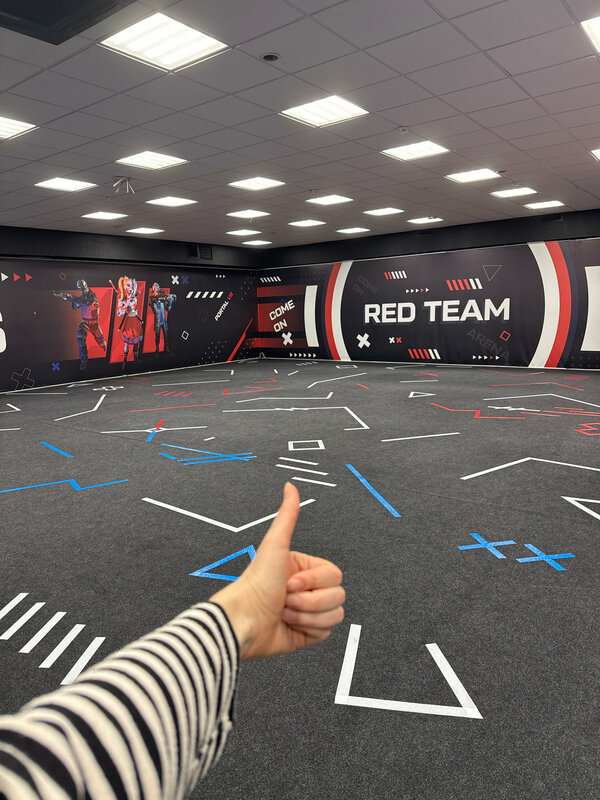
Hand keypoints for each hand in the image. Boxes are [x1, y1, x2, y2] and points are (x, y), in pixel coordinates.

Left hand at [210, 483, 344, 659]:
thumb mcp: (275, 544)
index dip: (314, 582)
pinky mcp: (306, 634)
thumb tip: (290, 486)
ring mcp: (308, 612)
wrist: (245, 621)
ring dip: (308, 615)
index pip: (335, 575)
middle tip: (286, 598)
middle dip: (310, 600)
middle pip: (338, 595)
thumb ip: (287, 516)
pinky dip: (308, 630)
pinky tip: (290, 625)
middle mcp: (307, 589)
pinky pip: (326, 632)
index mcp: (304, 569)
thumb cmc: (256, 583)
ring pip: (334, 614)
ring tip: (285, 611)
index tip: (291, 581)